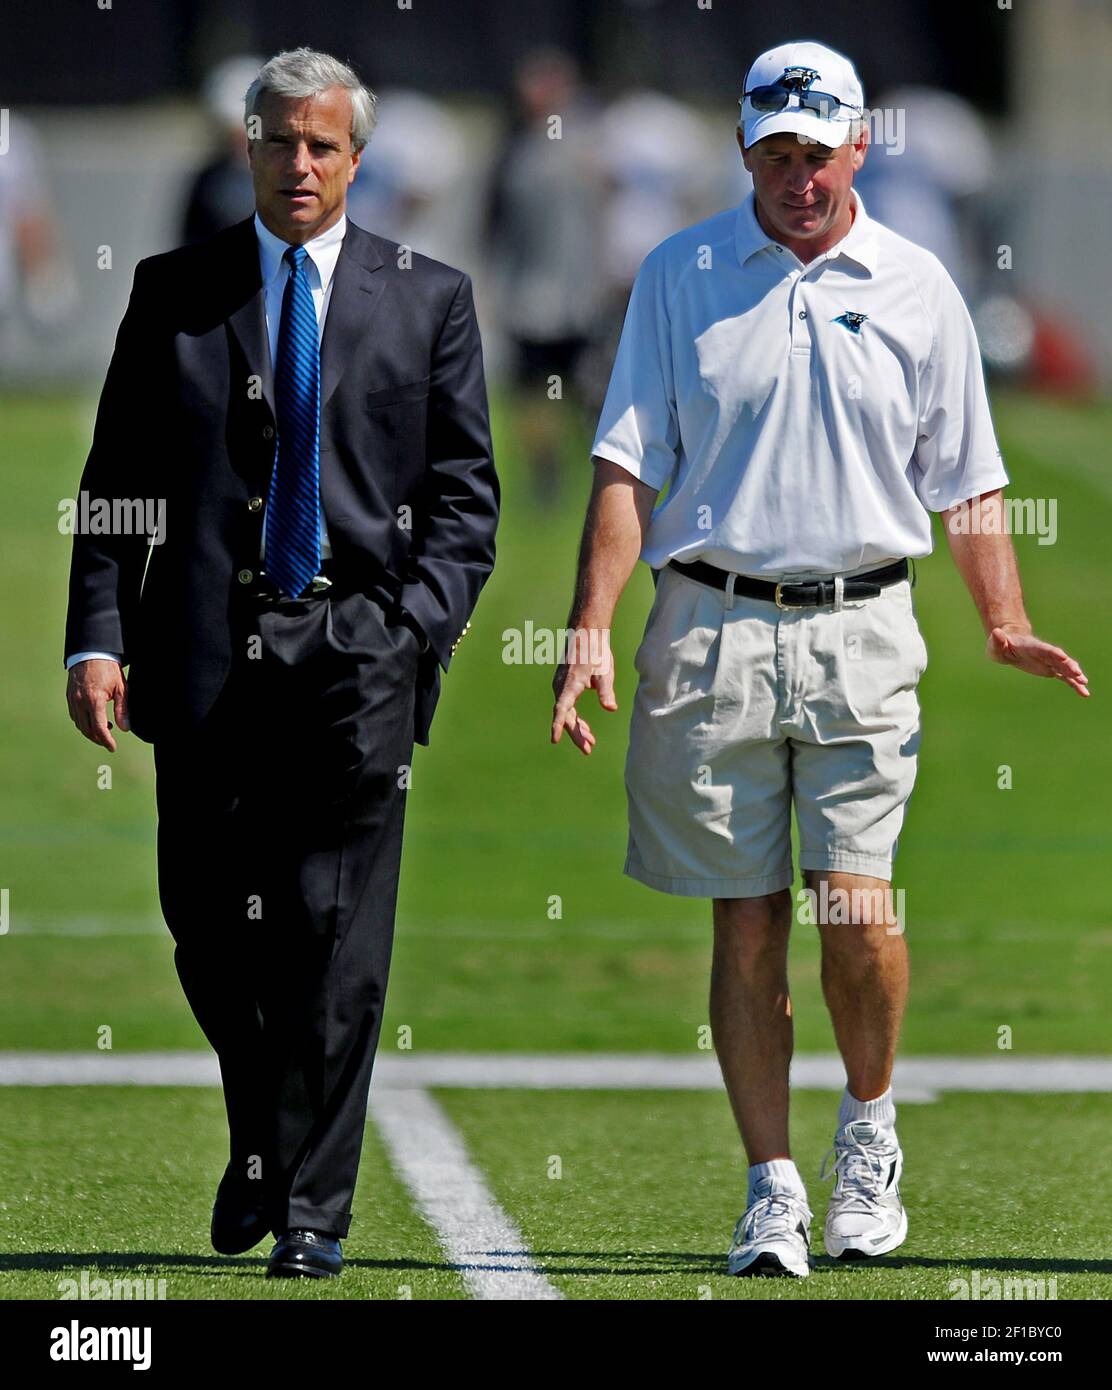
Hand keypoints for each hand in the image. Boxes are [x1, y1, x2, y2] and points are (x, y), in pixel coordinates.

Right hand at [66, 659, 129, 750]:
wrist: (91, 652)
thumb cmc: (109, 669)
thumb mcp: (121, 688)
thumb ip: (122, 710)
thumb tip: (124, 728)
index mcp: (94, 700)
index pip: (98, 728)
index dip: (106, 740)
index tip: (112, 747)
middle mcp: (80, 701)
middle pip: (87, 729)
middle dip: (98, 739)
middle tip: (109, 742)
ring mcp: (72, 699)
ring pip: (79, 724)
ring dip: (90, 732)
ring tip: (105, 730)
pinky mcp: (69, 697)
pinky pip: (74, 716)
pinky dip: (83, 723)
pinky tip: (94, 720)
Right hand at [550, 627, 616, 754]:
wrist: (586, 635)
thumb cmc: (596, 653)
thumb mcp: (604, 674)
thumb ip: (606, 692)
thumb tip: (611, 708)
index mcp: (570, 686)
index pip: (561, 710)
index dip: (557, 726)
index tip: (554, 740)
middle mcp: (561, 688)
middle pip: (565, 716)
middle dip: (576, 734)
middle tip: (588, 749)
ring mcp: (560, 687)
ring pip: (566, 712)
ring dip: (577, 727)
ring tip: (590, 742)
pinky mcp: (564, 685)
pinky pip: (566, 706)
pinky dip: (574, 718)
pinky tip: (584, 726)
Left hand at [986, 624, 1088, 697]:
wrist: (1009, 645)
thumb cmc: (1000, 645)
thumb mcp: (995, 643)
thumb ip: (997, 639)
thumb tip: (996, 633)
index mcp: (1032, 647)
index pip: (1044, 649)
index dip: (1053, 652)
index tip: (1062, 656)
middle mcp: (1044, 653)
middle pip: (1058, 659)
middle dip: (1068, 665)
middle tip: (1077, 673)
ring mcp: (1048, 662)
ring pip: (1064, 668)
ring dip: (1074, 675)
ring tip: (1084, 683)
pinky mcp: (1050, 669)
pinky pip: (1064, 677)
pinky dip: (1074, 684)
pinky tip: (1084, 693)